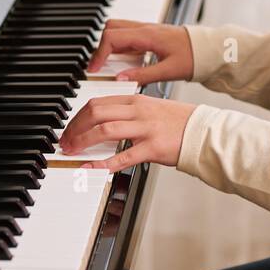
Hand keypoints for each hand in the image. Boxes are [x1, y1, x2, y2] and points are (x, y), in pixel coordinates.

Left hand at [58, 94, 197, 171]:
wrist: (204, 132)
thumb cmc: (179, 122)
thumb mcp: (152, 109)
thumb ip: (129, 113)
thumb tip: (105, 121)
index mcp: (135, 100)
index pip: (97, 103)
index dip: (77, 117)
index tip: (69, 129)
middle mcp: (138, 111)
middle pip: (95, 113)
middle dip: (74, 128)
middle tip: (65, 142)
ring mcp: (145, 128)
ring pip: (104, 130)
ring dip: (83, 141)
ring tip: (72, 152)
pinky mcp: (153, 147)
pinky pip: (123, 156)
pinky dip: (102, 164)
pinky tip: (90, 169)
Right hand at [85, 20, 193, 84]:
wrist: (210, 49)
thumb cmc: (194, 57)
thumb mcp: (168, 71)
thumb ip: (143, 75)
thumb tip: (120, 79)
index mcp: (147, 35)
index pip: (112, 38)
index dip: (99, 54)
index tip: (94, 69)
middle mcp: (145, 28)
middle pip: (110, 28)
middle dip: (100, 47)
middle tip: (99, 67)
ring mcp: (147, 29)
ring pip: (117, 29)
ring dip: (109, 45)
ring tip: (110, 66)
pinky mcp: (150, 34)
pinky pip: (128, 35)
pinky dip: (120, 46)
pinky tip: (125, 62)